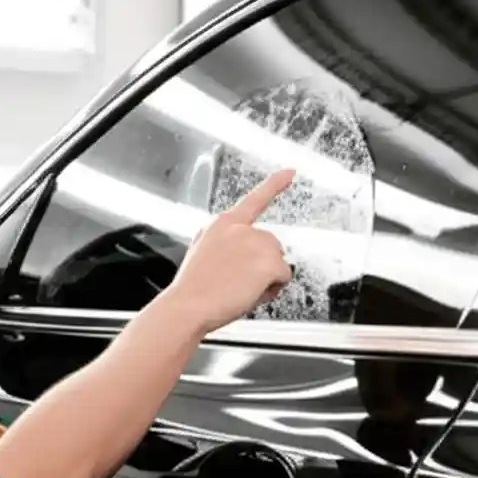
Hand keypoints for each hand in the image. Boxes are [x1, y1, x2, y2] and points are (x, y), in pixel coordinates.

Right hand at [166, 168, 294, 333]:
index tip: (291, 172)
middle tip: (235, 282)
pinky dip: (272, 289)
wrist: (187, 306)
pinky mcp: (268, 260)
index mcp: (222, 224)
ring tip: (238, 289)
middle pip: (271, 245)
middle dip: (261, 265)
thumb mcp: (202, 253)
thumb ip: (224, 244)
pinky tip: (249, 292)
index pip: (254, 199)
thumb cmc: (193, 288)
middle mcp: (240, 228)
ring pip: (278, 262)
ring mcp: (255, 242)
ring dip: (266, 277)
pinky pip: (284, 277)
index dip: (275, 184)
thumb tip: (243, 255)